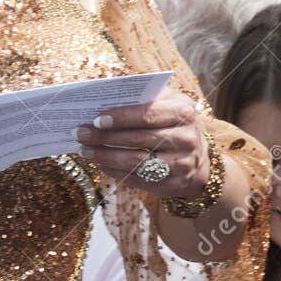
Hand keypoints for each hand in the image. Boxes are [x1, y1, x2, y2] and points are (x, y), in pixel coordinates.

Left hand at [77, 89, 210, 197]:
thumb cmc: (174, 124)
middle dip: (104, 137)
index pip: (147, 115)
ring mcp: (179, 164)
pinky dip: (114, 171)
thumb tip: (106, 96)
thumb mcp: (168, 104)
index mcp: (182, 112)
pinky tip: (99, 164)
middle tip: (80, 134)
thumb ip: (144, 98)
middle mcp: (185, 138)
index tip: (96, 119)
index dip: (120, 118)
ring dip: (105, 156)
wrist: (199, 159)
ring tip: (85, 151)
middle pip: (137, 139)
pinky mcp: (171, 184)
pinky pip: (137, 179)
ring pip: (135, 162)